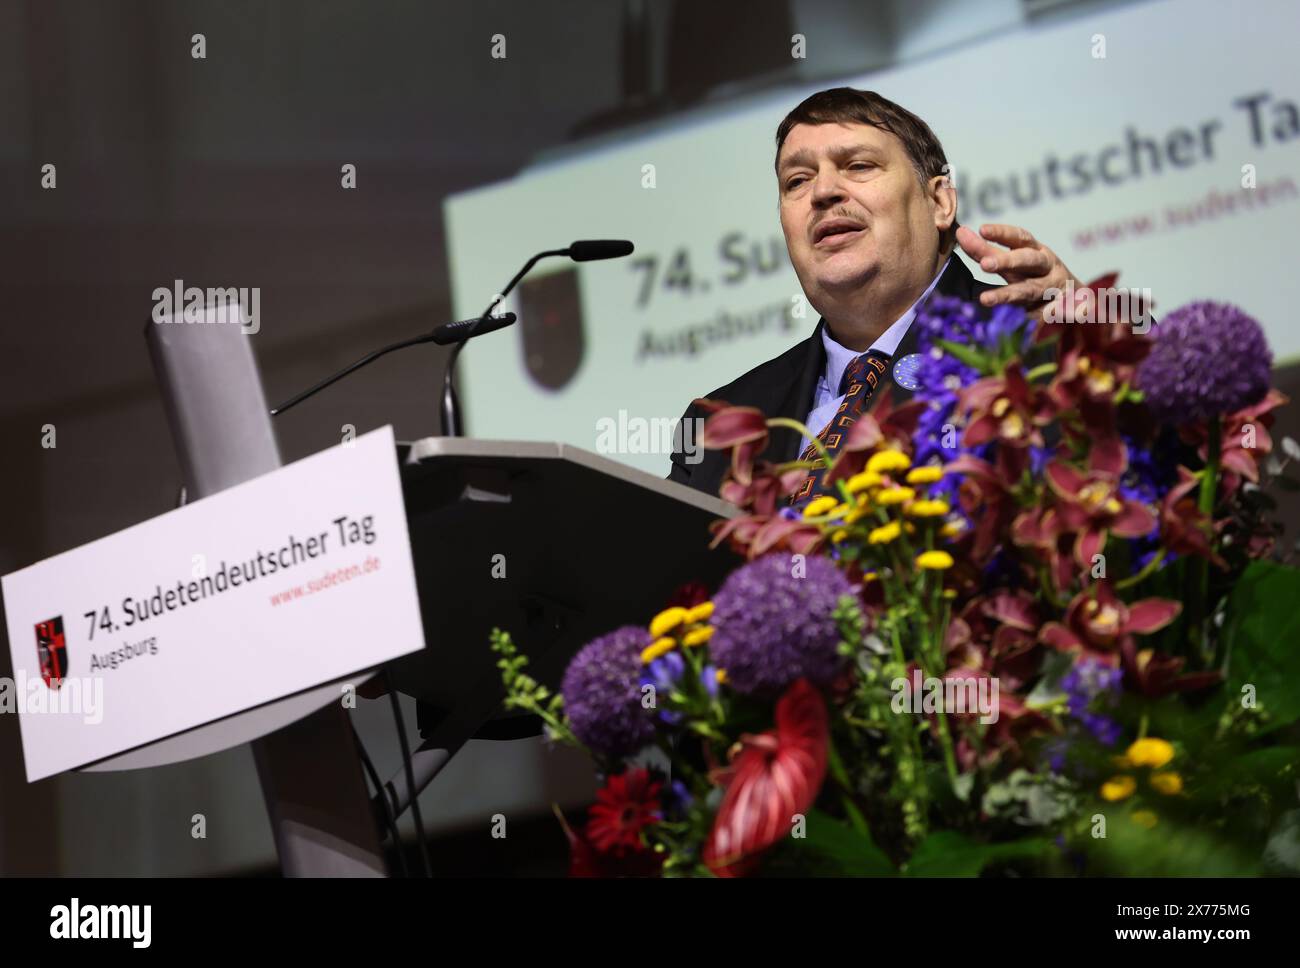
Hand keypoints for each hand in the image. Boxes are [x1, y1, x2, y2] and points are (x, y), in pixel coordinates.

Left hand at [956, 223, 1080, 319]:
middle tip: (985, 264)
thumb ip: (988, 251)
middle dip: (1007, 261)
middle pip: (1028, 261)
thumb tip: (961, 234)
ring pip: (1030, 291)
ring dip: (1007, 295)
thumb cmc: (1034, 276)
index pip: (1020, 238)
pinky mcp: (1053, 314)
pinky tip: (1006, 324)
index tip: (982, 229)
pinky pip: (1037, 316)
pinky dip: (1025, 318)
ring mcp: (1052, 291)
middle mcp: (1047, 268)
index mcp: (1036, 252)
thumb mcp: (1016, 262)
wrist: (1075, 301)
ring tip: (985, 299)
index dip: (1002, 233)